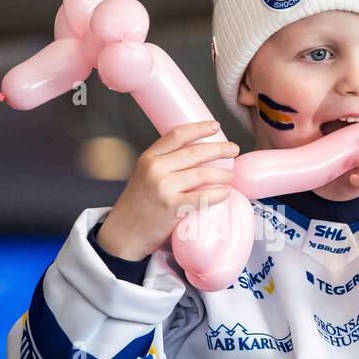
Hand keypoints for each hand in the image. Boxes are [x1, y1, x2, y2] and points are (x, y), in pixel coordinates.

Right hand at [96, 120, 238, 260]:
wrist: (124, 232)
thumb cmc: (138, 204)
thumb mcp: (144, 175)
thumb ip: (165, 164)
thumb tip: (199, 156)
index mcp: (149, 157)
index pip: (177, 135)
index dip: (199, 128)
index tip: (215, 126)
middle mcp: (155, 169)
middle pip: (194, 152)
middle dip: (219, 149)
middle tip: (234, 150)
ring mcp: (164, 188)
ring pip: (202, 174)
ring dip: (222, 174)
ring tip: (230, 176)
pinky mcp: (172, 207)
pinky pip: (202, 196)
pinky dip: (218, 193)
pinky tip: (225, 192)